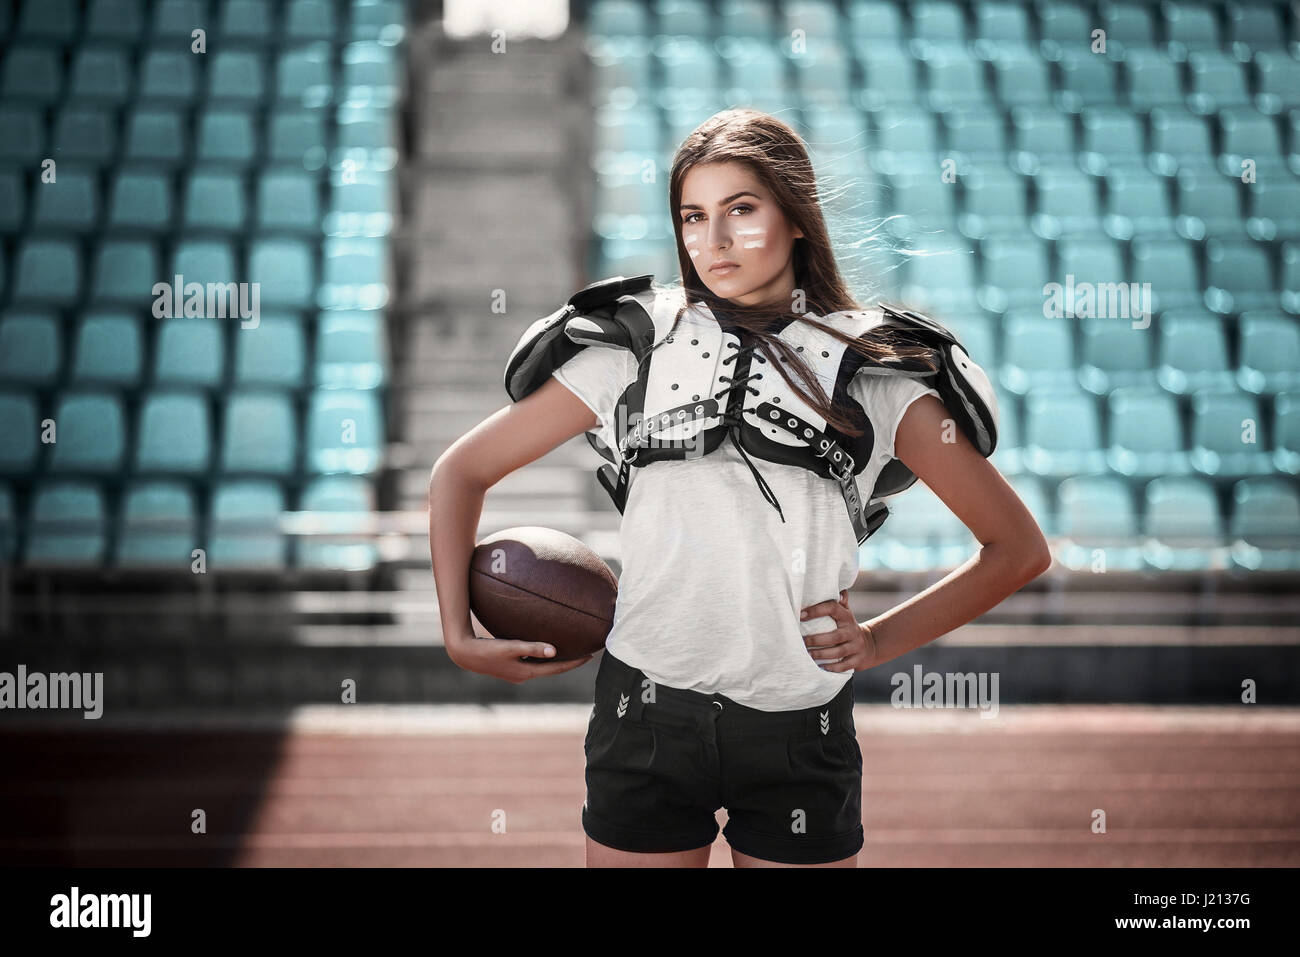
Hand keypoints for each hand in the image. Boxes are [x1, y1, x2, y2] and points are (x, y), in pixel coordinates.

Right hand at [447, 633, 595, 683]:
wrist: (464, 654)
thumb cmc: (486, 650)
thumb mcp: (509, 648)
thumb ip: (531, 648)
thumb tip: (554, 650)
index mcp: (526, 672)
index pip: (556, 668)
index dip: (574, 662)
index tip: (590, 655)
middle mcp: (523, 675)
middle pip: (553, 669)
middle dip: (570, 662)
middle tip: (587, 652)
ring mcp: (516, 672)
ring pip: (543, 666)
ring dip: (557, 660)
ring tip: (571, 650)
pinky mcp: (510, 666)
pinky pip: (533, 661)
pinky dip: (543, 656)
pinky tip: (546, 647)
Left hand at [800, 589, 876, 672]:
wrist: (871, 644)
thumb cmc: (847, 626)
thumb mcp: (845, 612)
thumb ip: (839, 602)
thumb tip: (840, 590)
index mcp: (846, 617)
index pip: (833, 609)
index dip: (816, 611)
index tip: (800, 615)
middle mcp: (852, 631)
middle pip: (834, 636)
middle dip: (816, 640)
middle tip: (801, 642)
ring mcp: (856, 646)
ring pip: (838, 652)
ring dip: (821, 654)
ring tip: (807, 655)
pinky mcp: (858, 660)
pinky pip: (845, 665)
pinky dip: (833, 668)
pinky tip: (821, 667)